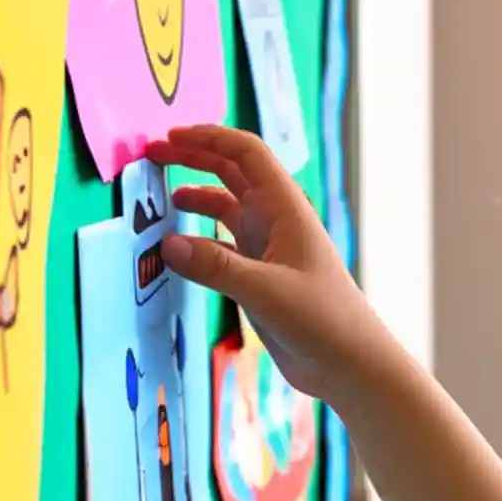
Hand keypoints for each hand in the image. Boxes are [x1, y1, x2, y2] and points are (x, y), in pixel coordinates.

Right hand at [146, 125, 380, 401]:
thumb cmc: (321, 319)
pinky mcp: (259, 273)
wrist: (348, 363)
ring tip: (160, 198)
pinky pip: (221, 243)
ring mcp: (267, 245)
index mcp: (285, 207)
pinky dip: (197, 238)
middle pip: (232, 171)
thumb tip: (167, 245)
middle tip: (153, 155)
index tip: (170, 137)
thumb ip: (216, 267)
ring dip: (195, 196)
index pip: (246, 153)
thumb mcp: (267, 291)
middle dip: (193, 158)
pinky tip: (176, 247)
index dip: (208, 138)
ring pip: (225, 206)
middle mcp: (275, 219)